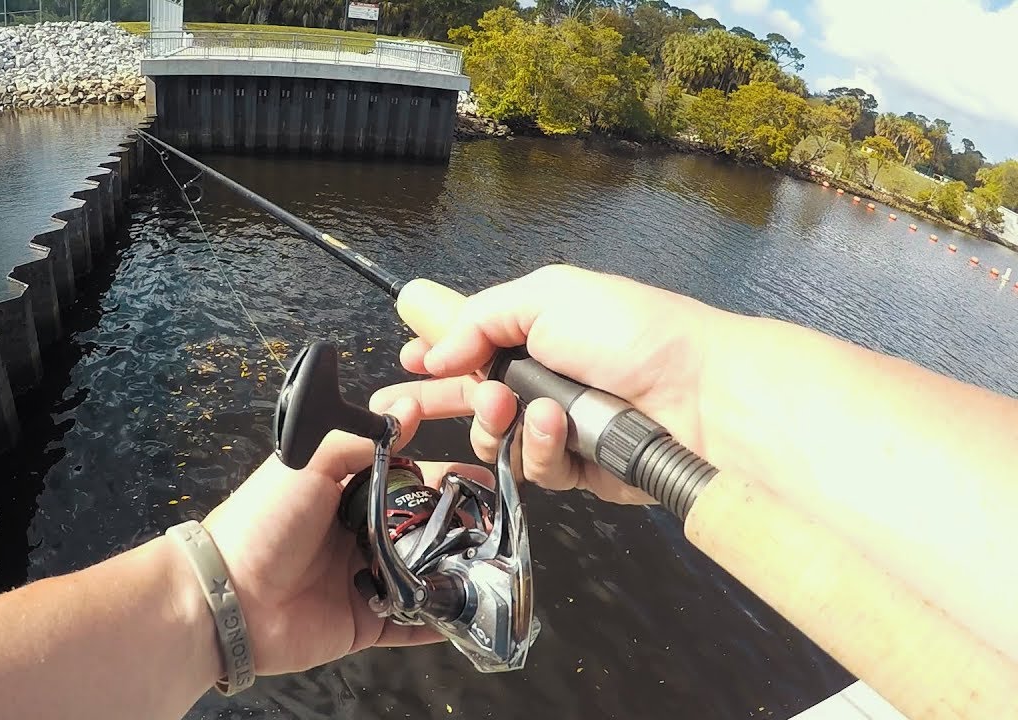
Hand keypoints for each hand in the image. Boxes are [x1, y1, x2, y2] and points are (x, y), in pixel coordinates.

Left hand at [201, 396, 493, 676]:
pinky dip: (442, 618)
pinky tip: (475, 608)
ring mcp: (365, 577)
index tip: (481, 463)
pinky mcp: (367, 622)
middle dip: (461, 517)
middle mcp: (359, 530)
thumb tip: (407, 411)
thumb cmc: (261, 522)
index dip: (441, 467)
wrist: (227, 597)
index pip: (404, 471)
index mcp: (344, 488)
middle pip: (423, 522)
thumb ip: (359, 438)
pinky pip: (415, 623)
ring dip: (460, 566)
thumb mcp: (307, 462)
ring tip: (499, 558)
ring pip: (426, 571)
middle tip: (500, 514)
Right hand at [373, 265, 727, 503]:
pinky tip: (558, 427)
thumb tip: (432, 353)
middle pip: (467, 399)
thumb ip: (478, 319)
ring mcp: (556, 428)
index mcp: (532, 331)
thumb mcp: (545, 297)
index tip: (405, 363)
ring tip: (514, 403)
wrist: (696, 391)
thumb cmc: (626, 332)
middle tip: (393, 411)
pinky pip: (533, 468)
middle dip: (429, 402)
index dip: (433, 357)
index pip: (469, 346)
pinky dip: (541, 446)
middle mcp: (540, 381)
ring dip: (496, 420)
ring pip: (494, 439)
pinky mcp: (576, 471)